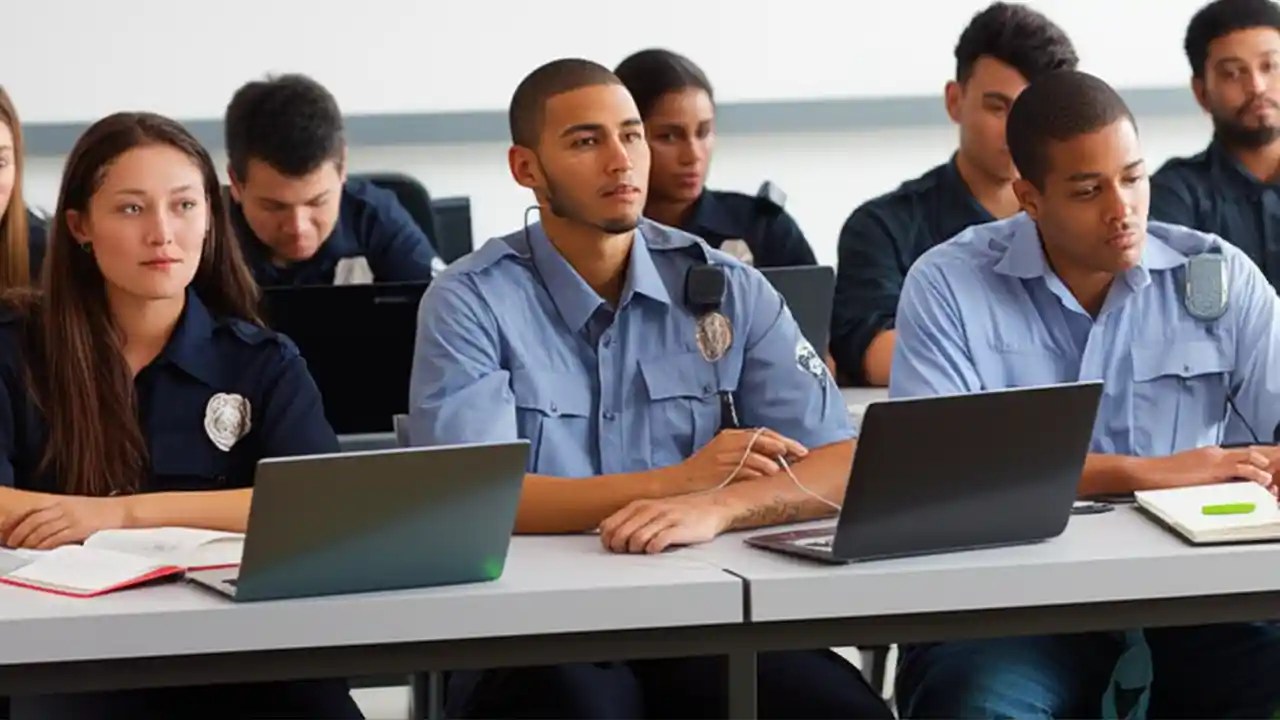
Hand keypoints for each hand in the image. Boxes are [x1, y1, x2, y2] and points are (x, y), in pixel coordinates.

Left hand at [0, 495, 128, 549]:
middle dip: (19, 533)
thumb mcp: (79, 507)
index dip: (18, 521)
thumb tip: (44, 526)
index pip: (33, 511)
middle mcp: (65, 508)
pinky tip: (39, 550)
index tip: (10, 531)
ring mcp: (72, 518)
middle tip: (12, 543)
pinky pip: (56, 538)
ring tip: (23, 549)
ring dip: (29, 541)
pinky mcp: (79, 529)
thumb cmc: (103, 512)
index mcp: (63, 501)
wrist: (123, 511)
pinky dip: (44, 545)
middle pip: (34, 521)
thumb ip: (61, 514)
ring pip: (42, 530)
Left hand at [600, 494, 733, 553]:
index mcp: (639, 505)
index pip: (609, 524)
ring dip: (635, 550)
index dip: (607, 540)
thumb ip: (632, 519)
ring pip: (636, 538)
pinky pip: (658, 542)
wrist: (712, 506)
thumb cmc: (680, 511)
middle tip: (626, 553)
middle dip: (618, 548)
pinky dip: (652, 549)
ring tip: (642, 551)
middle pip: (620, 534)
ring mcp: (665, 518)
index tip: (613, 548)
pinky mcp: (679, 529)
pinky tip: (656, 550)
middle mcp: (650, 510)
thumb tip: (608, 534)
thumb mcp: (652, 509)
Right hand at [672, 428, 807, 492]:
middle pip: (764, 439)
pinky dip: (758, 475)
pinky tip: (765, 479)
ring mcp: (725, 456)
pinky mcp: (722, 470)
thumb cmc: (703, 472)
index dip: (783, 439)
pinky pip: (746, 471)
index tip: (799, 448)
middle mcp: (729, 442)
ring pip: (756, 455)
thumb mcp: (724, 455)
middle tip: (801, 454)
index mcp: (730, 435)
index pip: (763, 432)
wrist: (678, 482)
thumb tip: (776, 458)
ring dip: (771, 463)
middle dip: (785, 447)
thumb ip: (747, 453)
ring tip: (780, 470)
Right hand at [1139, 446, 1279, 494]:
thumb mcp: (1188, 472)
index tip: (1262, 470)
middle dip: (1262, 462)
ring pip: (1250, 458)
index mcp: (1208, 454)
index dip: (1253, 462)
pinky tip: (1263, 480)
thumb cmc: (1162, 477)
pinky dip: (1257, 474)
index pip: (1238, 454)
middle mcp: (1215, 453)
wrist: (1149, 474)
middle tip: (1271, 473)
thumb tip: (1215, 486)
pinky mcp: (1215, 468)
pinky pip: (1244, 469)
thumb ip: (1205, 475)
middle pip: (1247, 453)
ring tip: (1270, 479)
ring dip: (1262, 468)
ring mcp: (1216, 459)